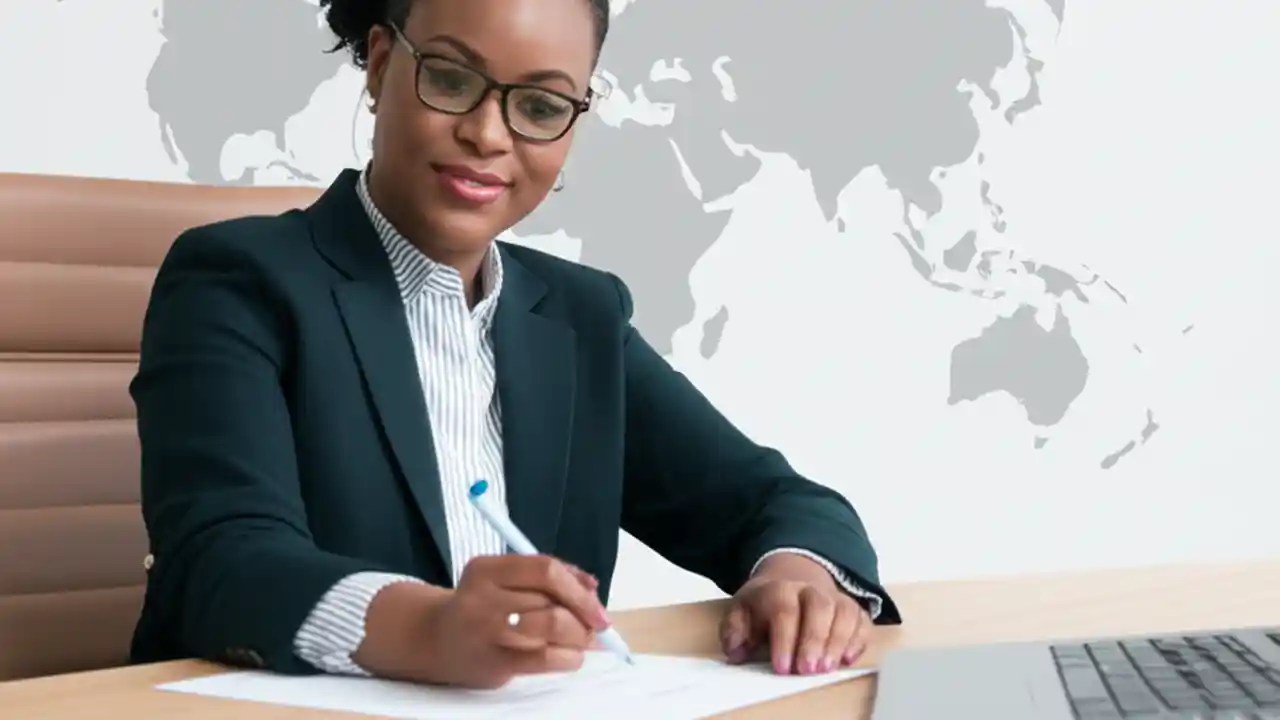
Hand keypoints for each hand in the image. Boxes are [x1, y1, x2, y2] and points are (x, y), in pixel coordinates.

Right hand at [355, 555, 608, 687]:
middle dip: (583, 616)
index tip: (596, 602)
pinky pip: (544, 658)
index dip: (578, 587)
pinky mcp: (493, 661)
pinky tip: (570, 657)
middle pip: (551, 602)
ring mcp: (486, 630)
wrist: (434, 641)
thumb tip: (592, 586)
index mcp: (487, 569)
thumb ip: (546, 576)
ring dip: (579, 637)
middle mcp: (483, 597)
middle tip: (594, 626)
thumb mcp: (503, 580)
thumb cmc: (481, 607)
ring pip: (552, 627)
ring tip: (582, 641)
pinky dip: (569, 658)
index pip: (545, 569)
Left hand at [719, 554, 871, 674]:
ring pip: (844, 612)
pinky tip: (848, 659)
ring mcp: (834, 598)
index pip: (784, 610)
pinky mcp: (852, 609)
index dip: (784, 639)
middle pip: (818, 607)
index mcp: (778, 589)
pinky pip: (862, 620)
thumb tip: (735, 650)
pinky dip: (859, 639)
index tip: (781, 667)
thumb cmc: (764, 604)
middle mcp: (810, 589)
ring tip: (828, 668)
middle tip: (807, 670)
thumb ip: (734, 630)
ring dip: (838, 641)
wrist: (789, 578)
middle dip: (814, 639)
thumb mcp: (740, 611)